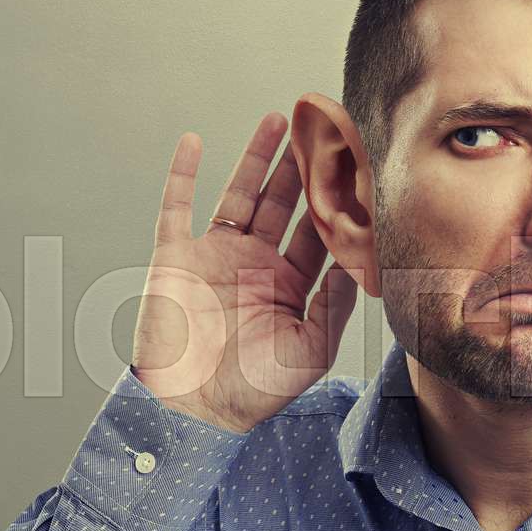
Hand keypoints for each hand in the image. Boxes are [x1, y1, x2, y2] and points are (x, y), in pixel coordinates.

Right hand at [128, 111, 358, 433]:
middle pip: (283, 204)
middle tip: (323, 128)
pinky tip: (194, 141)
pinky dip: (182, 174)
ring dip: (256, 158)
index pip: (316, 232)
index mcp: (288, 286)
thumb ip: (334, 304)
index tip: (357, 165)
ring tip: (279, 120)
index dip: (335, 200)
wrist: (193, 410)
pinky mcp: (174, 256)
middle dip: (301, 167)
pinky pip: (176, 206)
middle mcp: (253, 265)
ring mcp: (213, 256)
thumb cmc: (254, 391)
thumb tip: (357, 258)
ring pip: (239, 195)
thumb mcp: (310, 349)